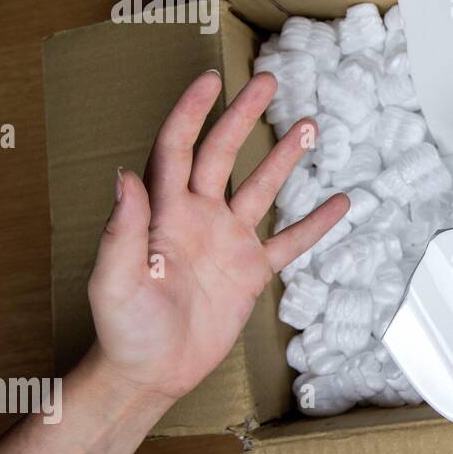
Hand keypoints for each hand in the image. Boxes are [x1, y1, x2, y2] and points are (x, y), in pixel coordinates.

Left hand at [87, 69, 347, 401]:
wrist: (151, 373)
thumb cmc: (123, 329)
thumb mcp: (113, 280)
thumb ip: (121, 229)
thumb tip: (123, 176)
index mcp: (162, 212)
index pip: (178, 148)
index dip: (193, 112)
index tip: (212, 80)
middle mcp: (197, 217)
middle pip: (223, 154)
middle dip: (245, 116)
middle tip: (269, 82)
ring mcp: (227, 242)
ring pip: (262, 189)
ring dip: (284, 158)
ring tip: (309, 127)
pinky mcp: (250, 272)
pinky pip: (289, 242)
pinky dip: (315, 224)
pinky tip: (339, 203)